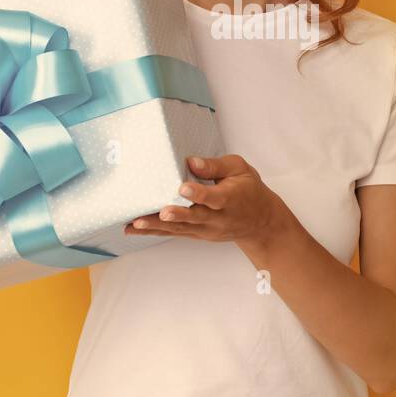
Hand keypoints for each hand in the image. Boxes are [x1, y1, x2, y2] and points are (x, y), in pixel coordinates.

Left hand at [124, 154, 290, 248]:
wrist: (260, 222)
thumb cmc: (248, 189)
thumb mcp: (240, 169)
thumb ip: (216, 165)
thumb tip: (191, 161)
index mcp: (229, 198)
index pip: (213, 197)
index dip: (198, 193)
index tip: (183, 187)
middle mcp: (217, 218)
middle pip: (194, 217)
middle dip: (176, 215)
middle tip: (160, 212)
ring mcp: (206, 230)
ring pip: (180, 229)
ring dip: (157, 227)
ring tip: (136, 224)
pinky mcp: (197, 235)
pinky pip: (174, 233)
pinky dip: (155, 232)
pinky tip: (135, 229)